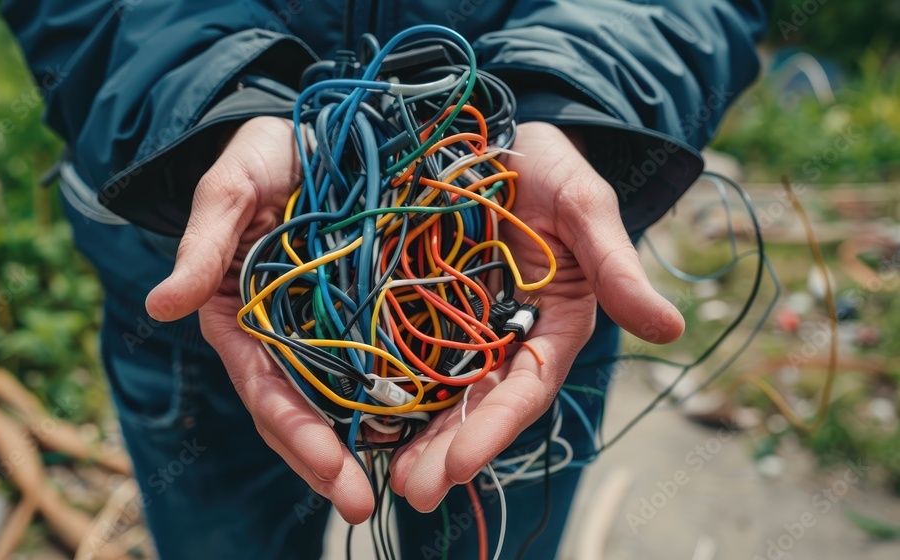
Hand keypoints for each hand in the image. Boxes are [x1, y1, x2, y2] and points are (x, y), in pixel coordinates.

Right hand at [145, 117, 375, 522]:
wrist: (315, 129)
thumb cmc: (262, 156)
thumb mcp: (230, 188)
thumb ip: (203, 244)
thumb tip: (161, 304)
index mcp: (244, 318)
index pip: (267, 390)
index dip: (297, 434)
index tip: (332, 473)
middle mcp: (287, 334)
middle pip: (306, 410)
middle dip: (330, 461)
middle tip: (362, 503)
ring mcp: (331, 324)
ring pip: (348, 395)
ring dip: (373, 441)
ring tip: (408, 481)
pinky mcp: (373, 305)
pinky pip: (388, 354)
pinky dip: (407, 392)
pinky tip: (436, 423)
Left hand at [389, 122, 684, 510]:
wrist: (501, 137)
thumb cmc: (552, 169)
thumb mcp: (586, 207)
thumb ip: (617, 266)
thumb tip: (671, 328)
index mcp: (553, 325)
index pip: (526, 389)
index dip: (494, 428)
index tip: (459, 466)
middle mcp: (509, 336)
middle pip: (480, 404)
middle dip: (449, 451)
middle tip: (413, 493)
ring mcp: (465, 324)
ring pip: (440, 390)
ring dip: (416, 436)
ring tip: (385, 477)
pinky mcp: (425, 305)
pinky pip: (404, 352)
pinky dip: (389, 388)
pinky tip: (361, 419)